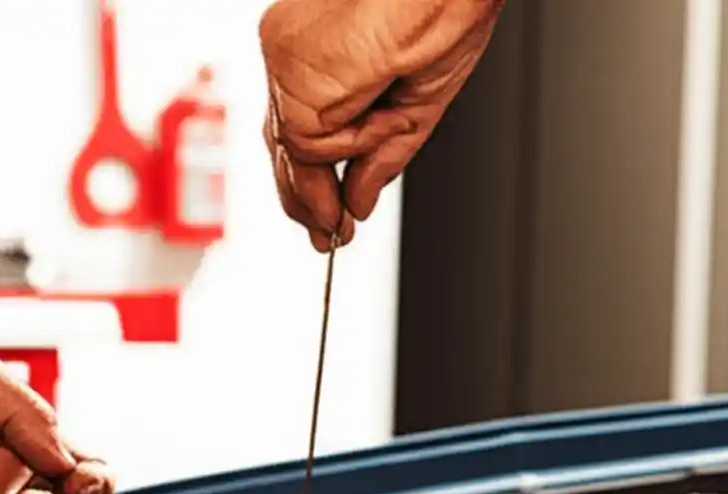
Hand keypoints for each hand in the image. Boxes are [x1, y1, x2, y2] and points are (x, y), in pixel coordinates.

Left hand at [260, 0, 503, 250]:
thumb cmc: (445, 11)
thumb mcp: (412, 105)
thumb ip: (377, 159)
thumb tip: (357, 205)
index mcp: (314, 48)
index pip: (298, 124)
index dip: (308, 178)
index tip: (325, 218)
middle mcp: (289, 52)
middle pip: (282, 142)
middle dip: (304, 197)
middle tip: (328, 236)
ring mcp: (284, 63)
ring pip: (297, 150)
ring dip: (348, 160)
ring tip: (391, 118)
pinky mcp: (292, 80)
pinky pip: (313, 144)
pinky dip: (355, 142)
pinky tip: (382, 109)